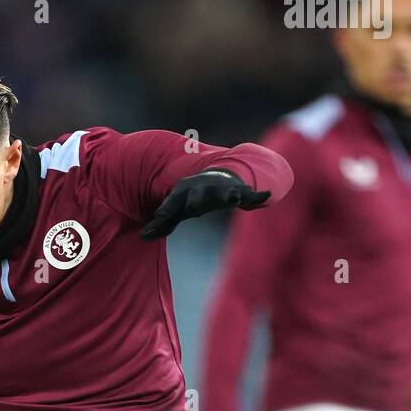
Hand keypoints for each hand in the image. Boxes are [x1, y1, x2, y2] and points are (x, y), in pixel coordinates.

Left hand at [141, 170, 269, 239]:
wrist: (218, 173)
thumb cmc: (194, 196)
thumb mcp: (177, 208)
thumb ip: (162, 223)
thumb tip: (143, 237)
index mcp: (186, 192)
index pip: (173, 203)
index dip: (166, 210)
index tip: (159, 218)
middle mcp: (204, 189)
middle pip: (199, 195)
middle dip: (197, 199)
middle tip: (195, 209)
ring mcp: (223, 189)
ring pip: (226, 192)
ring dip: (231, 194)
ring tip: (236, 197)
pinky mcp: (240, 191)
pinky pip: (250, 194)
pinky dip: (258, 195)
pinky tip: (267, 195)